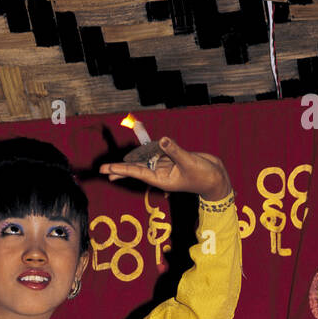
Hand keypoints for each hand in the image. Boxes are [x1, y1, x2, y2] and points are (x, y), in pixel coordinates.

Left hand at [100, 137, 230, 202]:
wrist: (216, 177)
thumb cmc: (203, 176)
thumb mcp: (188, 162)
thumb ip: (175, 151)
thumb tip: (162, 140)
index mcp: (160, 178)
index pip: (136, 172)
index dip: (120, 170)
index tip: (106, 171)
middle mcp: (160, 172)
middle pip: (136, 168)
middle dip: (119, 169)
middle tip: (101, 170)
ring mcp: (165, 165)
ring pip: (145, 158)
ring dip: (133, 156)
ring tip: (116, 161)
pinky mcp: (171, 157)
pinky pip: (157, 149)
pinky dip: (150, 144)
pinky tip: (140, 139)